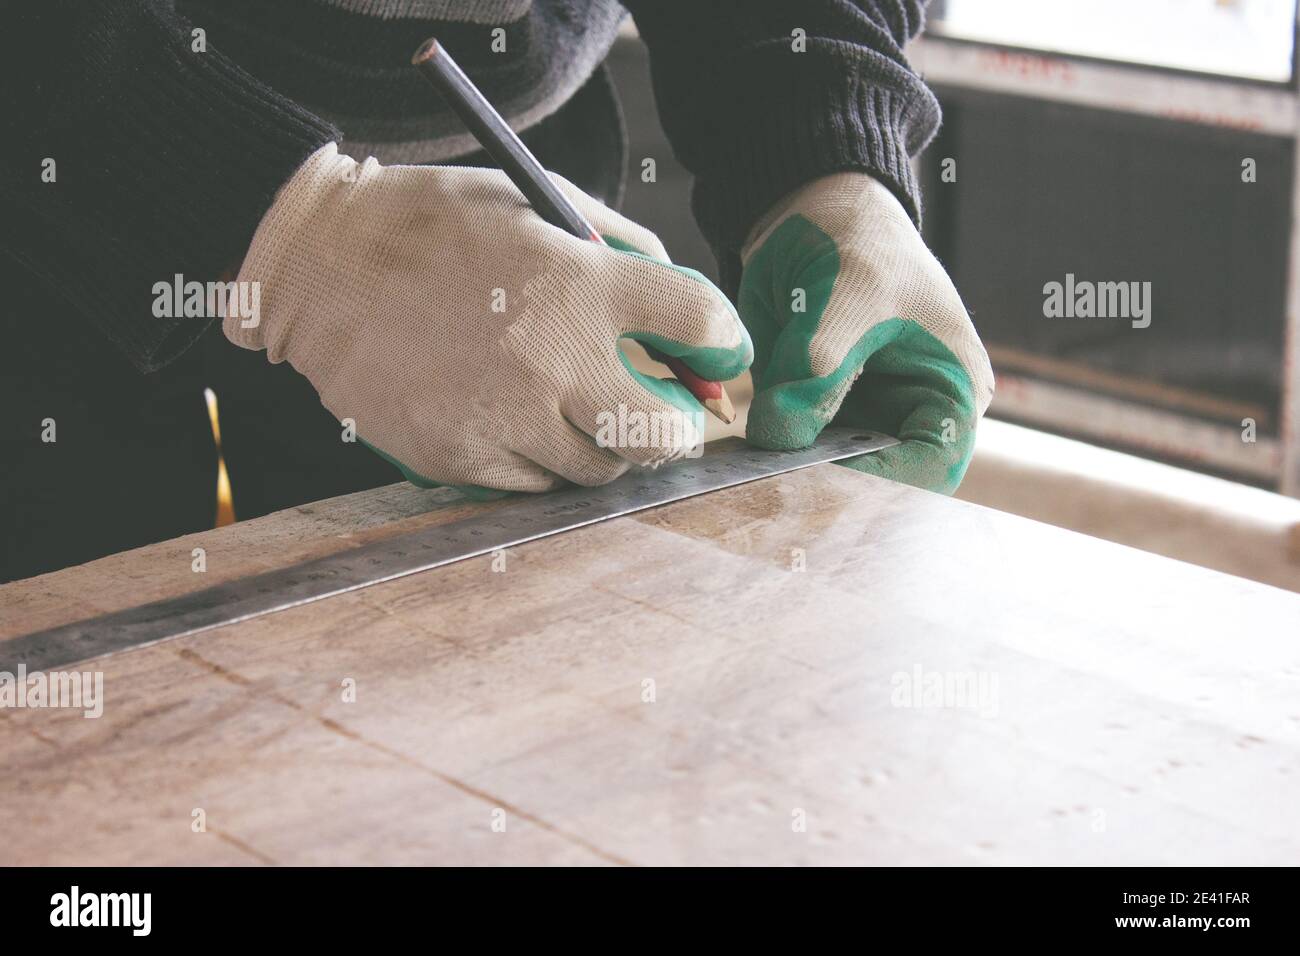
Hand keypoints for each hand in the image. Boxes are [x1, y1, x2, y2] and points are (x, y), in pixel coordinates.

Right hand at [225, 144, 751, 496]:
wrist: (315, 265)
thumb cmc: (434, 225)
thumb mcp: (535, 202)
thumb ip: (620, 249)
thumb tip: (682, 308)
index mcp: (581, 284)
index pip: (704, 325)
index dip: (724, 344)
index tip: (713, 353)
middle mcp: (553, 359)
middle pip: (667, 434)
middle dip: (674, 425)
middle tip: (657, 407)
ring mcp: (505, 417)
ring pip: (599, 468)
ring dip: (603, 442)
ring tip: (569, 401)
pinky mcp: (460, 456)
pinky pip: (535, 485)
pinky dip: (541, 458)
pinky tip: (512, 415)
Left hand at [738, 172, 992, 494]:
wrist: (811, 217)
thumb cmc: (856, 246)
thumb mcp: (843, 303)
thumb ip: (817, 374)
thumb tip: (781, 439)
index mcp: (953, 394)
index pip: (928, 470)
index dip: (877, 484)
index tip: (814, 480)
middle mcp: (914, 416)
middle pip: (880, 483)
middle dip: (829, 485)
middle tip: (773, 488)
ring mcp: (865, 418)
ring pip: (831, 472)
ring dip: (793, 473)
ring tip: (753, 473)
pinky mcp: (821, 413)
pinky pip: (798, 449)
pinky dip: (772, 453)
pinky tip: (745, 456)